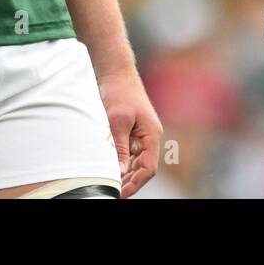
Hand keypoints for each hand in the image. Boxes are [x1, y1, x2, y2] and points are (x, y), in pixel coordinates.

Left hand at [97, 66, 162, 197]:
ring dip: (127, 173)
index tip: (120, 192)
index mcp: (152, 135)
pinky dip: (123, 162)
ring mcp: (142, 134)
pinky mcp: (133, 130)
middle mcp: (150, 136)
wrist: (116, 71)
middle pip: (144, 167)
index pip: (148, 168)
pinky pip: (131, 152)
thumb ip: (120, 146)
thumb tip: (121, 171)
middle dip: (131, 181)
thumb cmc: (118, 92)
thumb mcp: (117, 120)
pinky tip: (112, 168)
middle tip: (114, 191)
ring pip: (138, 161)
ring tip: (111, 184)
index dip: (136, 183)